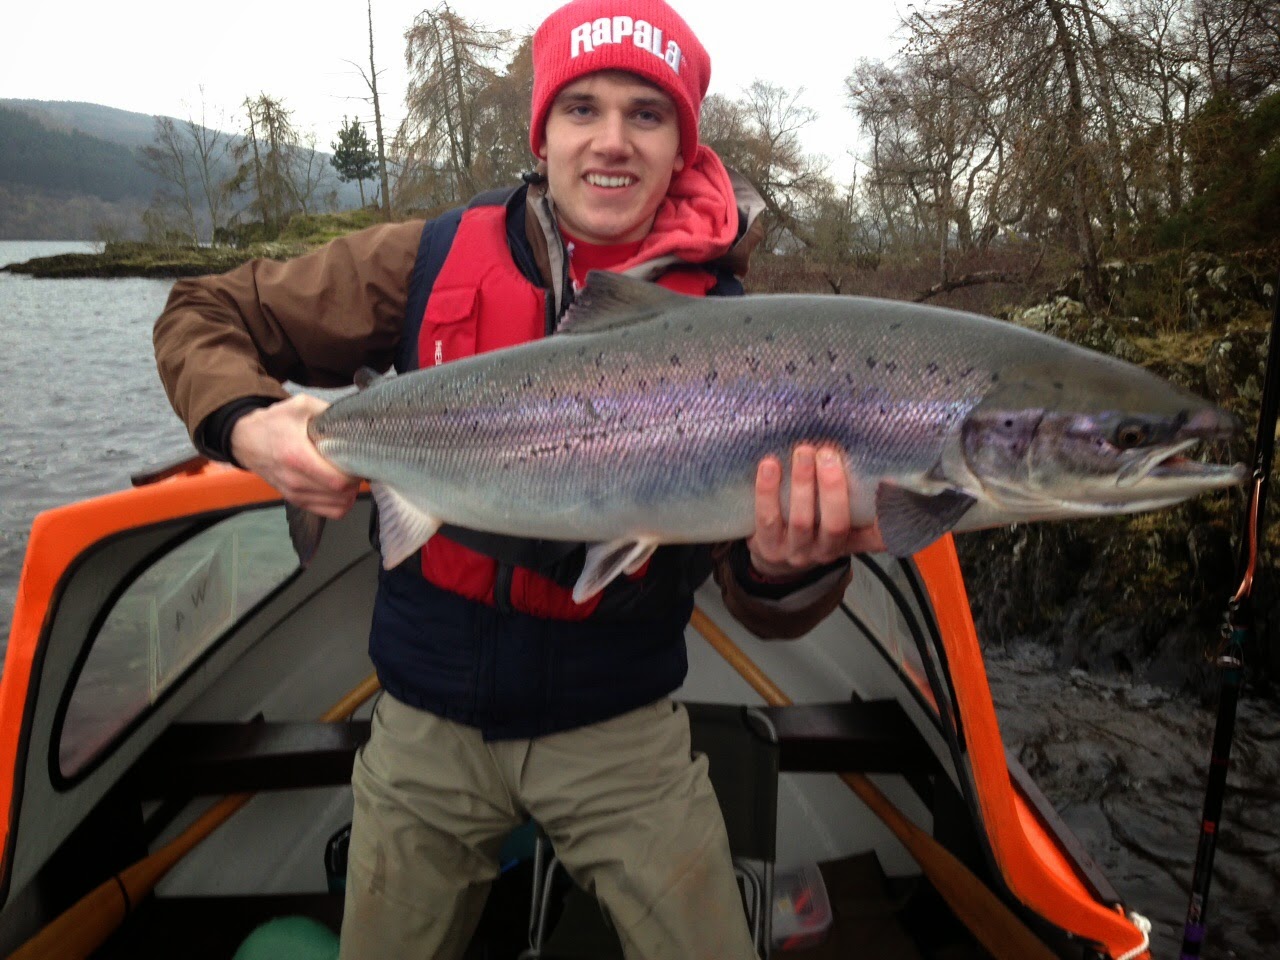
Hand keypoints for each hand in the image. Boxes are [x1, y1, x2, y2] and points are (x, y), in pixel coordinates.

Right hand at [230, 394, 359, 518]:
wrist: (246, 440)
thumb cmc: (274, 423)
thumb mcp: (301, 406)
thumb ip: (328, 412)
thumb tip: (355, 420)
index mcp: (296, 455)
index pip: (338, 480)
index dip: (356, 473)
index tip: (360, 460)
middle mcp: (295, 480)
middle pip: (341, 494)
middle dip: (356, 481)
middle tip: (357, 465)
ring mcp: (295, 494)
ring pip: (338, 506)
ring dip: (350, 493)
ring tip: (349, 475)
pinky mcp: (297, 501)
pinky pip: (330, 512)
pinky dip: (341, 502)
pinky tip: (340, 487)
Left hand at [746, 445, 884, 578]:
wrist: (775, 554)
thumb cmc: (814, 523)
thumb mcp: (841, 517)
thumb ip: (860, 498)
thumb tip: (881, 465)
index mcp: (852, 541)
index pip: (878, 536)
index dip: (888, 517)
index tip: (891, 484)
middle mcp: (827, 550)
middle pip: (836, 524)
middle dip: (832, 487)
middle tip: (828, 454)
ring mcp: (796, 551)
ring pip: (802, 520)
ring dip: (802, 483)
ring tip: (802, 452)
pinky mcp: (767, 546)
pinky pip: (767, 518)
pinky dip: (767, 490)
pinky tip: (769, 466)